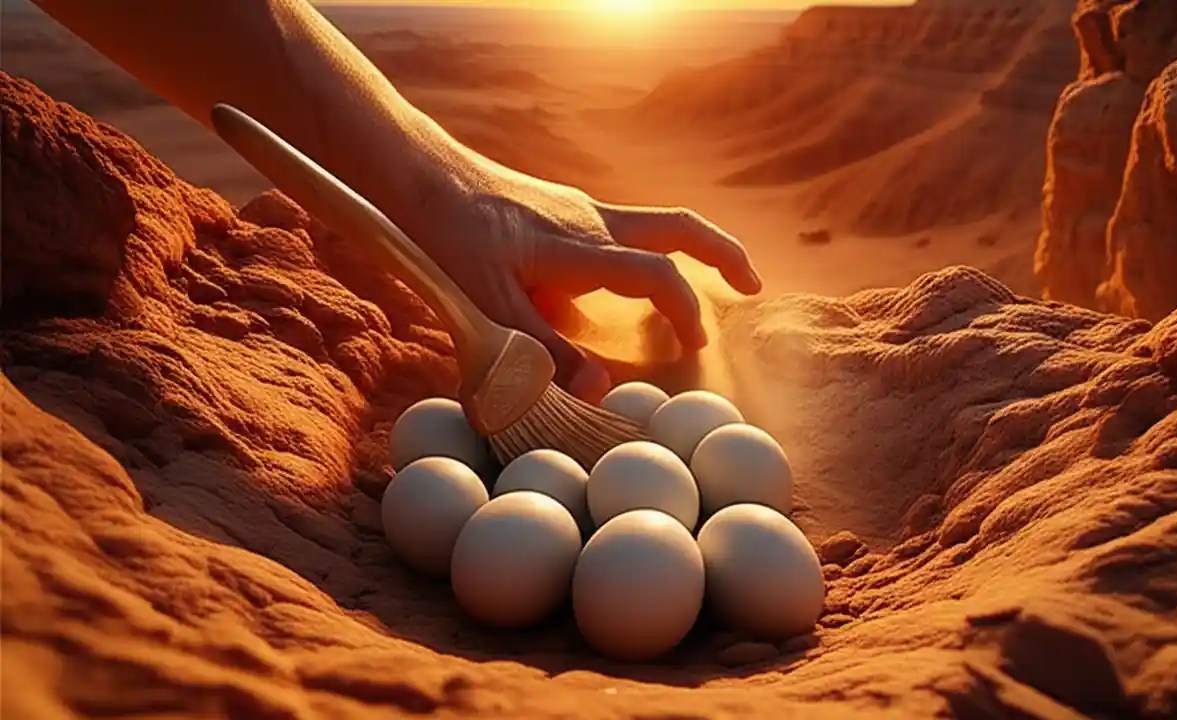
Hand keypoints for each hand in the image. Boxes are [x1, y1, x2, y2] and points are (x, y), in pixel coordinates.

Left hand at [381, 133, 762, 401]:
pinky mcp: (566, 209)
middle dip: (724, 254)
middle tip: (753, 285)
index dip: (685, 310)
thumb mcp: (489, 308)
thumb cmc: (451, 241)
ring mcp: (582, 211)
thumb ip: (542, 353)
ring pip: (657, 222)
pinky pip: (623, 230)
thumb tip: (598, 390)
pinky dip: (645, 255)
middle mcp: (594, 222)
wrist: (423, 177)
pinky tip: (618, 289)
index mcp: (582, 248)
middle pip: (680, 226)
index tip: (696, 345)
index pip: (658, 274)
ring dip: (691, 250)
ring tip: (707, 285)